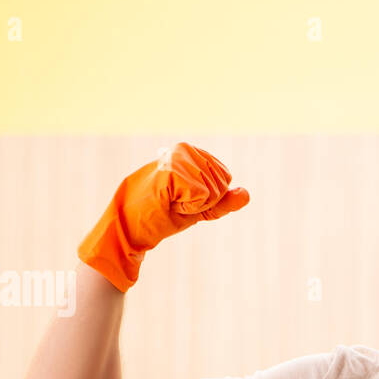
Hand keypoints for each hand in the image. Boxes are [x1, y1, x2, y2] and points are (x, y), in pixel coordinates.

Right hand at [77, 142, 249, 292]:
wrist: (131, 227)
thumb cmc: (160, 216)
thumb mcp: (198, 208)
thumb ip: (222, 202)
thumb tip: (246, 194)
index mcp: (189, 153)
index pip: (224, 178)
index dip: (210, 197)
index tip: (184, 199)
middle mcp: (183, 150)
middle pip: (222, 183)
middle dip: (205, 202)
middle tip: (176, 202)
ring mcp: (176, 158)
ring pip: (213, 189)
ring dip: (195, 204)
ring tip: (170, 202)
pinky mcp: (171, 171)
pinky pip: (203, 195)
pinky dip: (190, 206)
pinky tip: (169, 202)